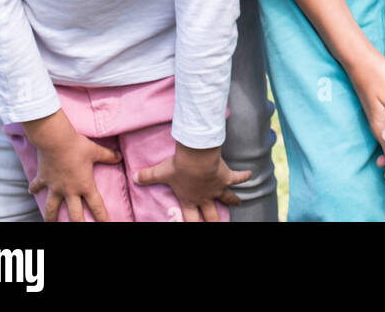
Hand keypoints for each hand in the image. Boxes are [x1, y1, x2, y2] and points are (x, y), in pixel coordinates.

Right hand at [29, 130, 122, 222]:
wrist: (56, 140)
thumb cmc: (77, 146)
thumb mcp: (95, 151)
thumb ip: (108, 155)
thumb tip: (119, 157)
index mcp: (84, 185)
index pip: (96, 205)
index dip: (102, 217)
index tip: (106, 225)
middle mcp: (69, 190)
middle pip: (74, 215)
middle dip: (78, 225)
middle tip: (79, 230)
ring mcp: (54, 187)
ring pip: (51, 208)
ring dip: (50, 217)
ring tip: (49, 223)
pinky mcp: (43, 179)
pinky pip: (37, 186)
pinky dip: (34, 188)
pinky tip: (31, 191)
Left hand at [135, 144, 251, 222]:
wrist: (196, 159)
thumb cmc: (178, 167)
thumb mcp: (161, 172)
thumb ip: (148, 176)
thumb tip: (134, 177)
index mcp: (189, 199)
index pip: (190, 219)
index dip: (193, 225)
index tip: (196, 226)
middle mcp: (204, 197)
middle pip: (211, 215)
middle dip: (214, 222)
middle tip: (217, 224)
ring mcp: (217, 188)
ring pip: (227, 198)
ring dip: (233, 200)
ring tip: (239, 203)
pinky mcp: (226, 177)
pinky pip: (237, 178)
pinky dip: (244, 177)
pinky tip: (250, 174)